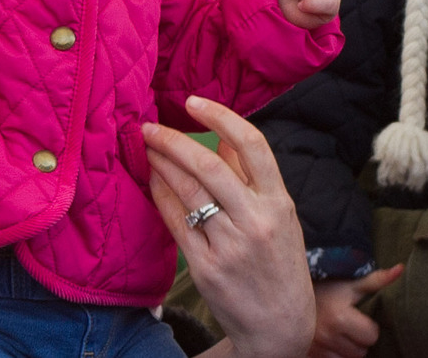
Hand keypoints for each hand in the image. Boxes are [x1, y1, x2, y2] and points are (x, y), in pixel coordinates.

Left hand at [144, 96, 313, 357]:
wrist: (280, 326)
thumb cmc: (280, 267)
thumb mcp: (281, 218)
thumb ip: (253, 178)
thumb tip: (225, 138)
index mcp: (280, 203)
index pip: (252, 145)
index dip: (220, 116)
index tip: (194, 102)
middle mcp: (256, 221)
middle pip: (208, 166)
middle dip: (172, 140)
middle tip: (149, 126)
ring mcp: (230, 245)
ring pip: (187, 191)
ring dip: (161, 163)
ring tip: (146, 148)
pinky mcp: (206, 267)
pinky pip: (176, 222)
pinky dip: (161, 196)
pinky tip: (151, 181)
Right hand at [309, 266, 402, 357]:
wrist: (295, 294)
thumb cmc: (328, 288)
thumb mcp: (352, 284)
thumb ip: (377, 280)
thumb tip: (401, 269)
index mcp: (340, 317)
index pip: (371, 336)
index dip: (370, 328)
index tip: (361, 318)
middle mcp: (328, 335)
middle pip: (361, 352)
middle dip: (360, 341)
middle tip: (351, 327)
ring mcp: (317, 347)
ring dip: (348, 350)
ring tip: (342, 335)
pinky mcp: (310, 354)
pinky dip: (336, 355)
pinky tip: (333, 342)